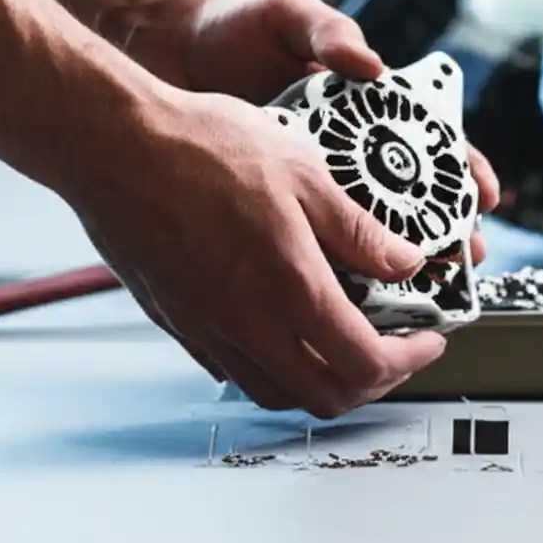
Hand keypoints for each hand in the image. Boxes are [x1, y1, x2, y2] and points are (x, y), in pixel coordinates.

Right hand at [69, 88, 450, 417]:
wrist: (115, 145)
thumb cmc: (198, 146)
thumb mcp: (305, 173)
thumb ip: (358, 231)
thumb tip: (404, 262)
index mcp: (291, 287)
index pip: (367, 363)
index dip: (410, 360)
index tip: (427, 340)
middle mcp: (248, 322)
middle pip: (326, 396)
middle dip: (373, 383)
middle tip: (393, 349)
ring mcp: (208, 328)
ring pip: (276, 392)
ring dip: (321, 382)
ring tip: (343, 344)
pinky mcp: (178, 321)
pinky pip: (232, 369)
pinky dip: (270, 367)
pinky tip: (280, 329)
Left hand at [127, 0, 501, 259]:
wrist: (174, 50)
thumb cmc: (240, 26)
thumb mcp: (291, 14)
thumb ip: (331, 33)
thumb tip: (372, 64)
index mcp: (369, 108)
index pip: (434, 142)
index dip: (466, 170)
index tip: (484, 194)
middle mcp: (350, 150)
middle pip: (413, 200)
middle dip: (444, 232)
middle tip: (462, 258)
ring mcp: (315, 181)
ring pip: (368, 232)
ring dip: (393, 262)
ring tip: (412, 289)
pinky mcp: (278, 204)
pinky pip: (312, 242)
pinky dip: (331, 268)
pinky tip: (339, 291)